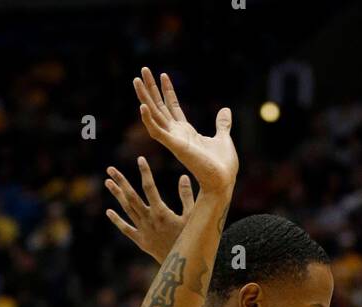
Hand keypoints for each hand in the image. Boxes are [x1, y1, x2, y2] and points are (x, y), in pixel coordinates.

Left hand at [105, 157, 194, 262]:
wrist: (183, 266)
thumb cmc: (191, 240)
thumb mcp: (193, 218)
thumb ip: (187, 197)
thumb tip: (183, 176)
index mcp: (162, 213)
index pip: (150, 188)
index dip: (145, 172)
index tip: (140, 159)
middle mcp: (149, 220)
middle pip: (131, 197)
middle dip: (121, 181)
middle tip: (110, 168)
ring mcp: (143, 230)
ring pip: (127, 210)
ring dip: (117, 195)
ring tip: (107, 182)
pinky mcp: (141, 241)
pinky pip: (127, 229)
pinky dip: (117, 220)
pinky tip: (109, 211)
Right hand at [133, 67, 236, 195]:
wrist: (224, 180)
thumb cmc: (223, 165)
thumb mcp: (222, 138)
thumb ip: (222, 124)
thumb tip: (225, 110)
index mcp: (186, 132)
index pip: (172, 107)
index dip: (167, 91)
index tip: (163, 75)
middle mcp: (176, 135)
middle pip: (159, 107)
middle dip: (151, 89)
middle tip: (143, 70)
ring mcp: (174, 140)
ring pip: (154, 115)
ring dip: (144, 98)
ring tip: (136, 80)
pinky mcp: (175, 147)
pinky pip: (157, 132)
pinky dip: (149, 120)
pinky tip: (142, 107)